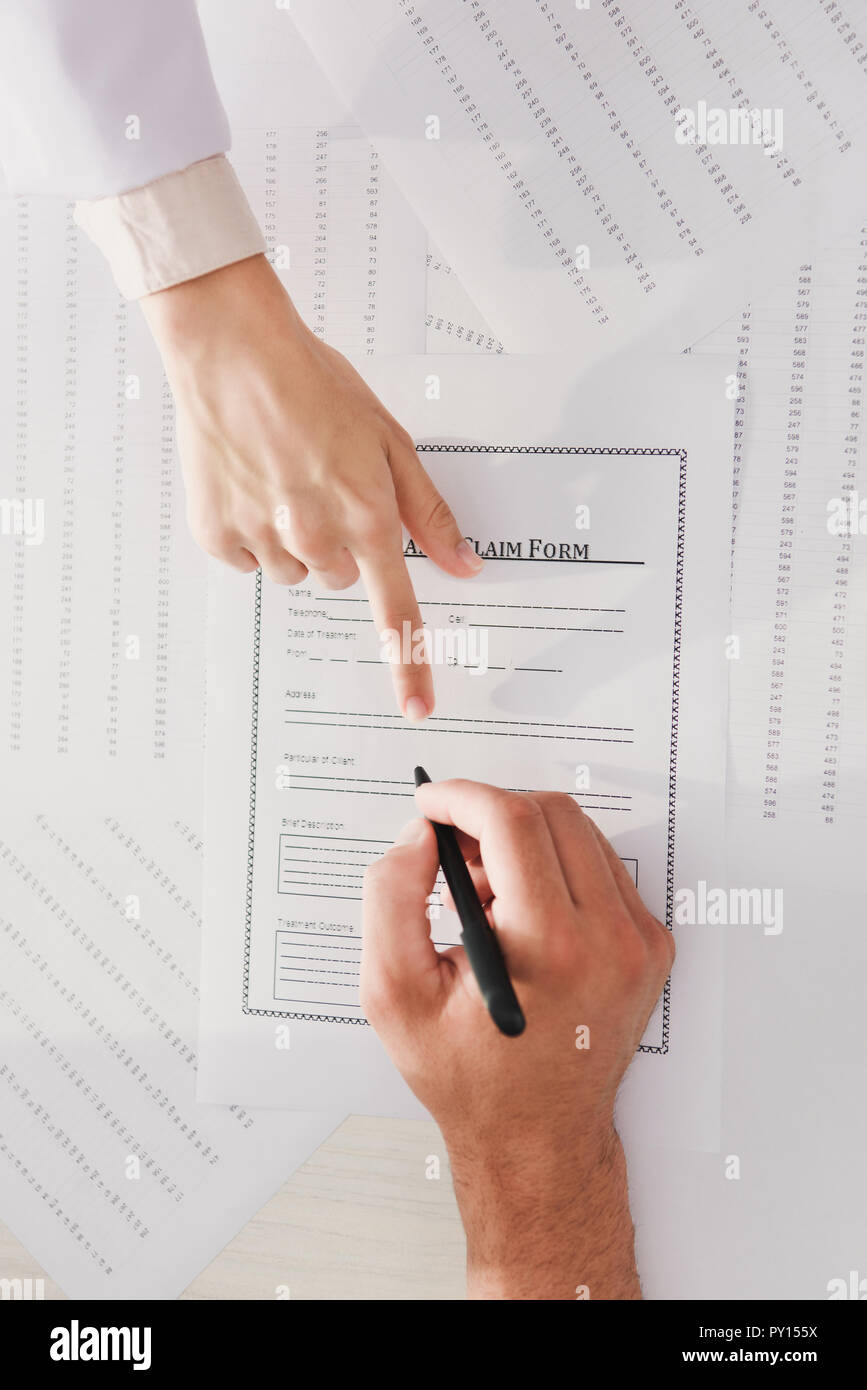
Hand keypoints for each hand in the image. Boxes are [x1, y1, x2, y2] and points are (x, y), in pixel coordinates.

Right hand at [141, 254, 481, 719]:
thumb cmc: (314, 385)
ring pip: (293, 570)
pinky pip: (245, 558)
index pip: (395, 609)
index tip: (418, 706)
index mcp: (366, 516)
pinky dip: (249, 530)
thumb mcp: (390, 442)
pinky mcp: (217, 533)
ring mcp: (262, 537)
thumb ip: (428, 511)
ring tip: (283, 476)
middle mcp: (316, 536)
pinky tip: (250, 483)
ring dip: (294, 537)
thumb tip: (466, 564)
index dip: (410, 662)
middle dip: (339, 543)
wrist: (233, 352)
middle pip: (339, 579)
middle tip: (323, 484)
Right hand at [361, 780, 674, 1298]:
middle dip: (489, 815)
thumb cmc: (469, 1078)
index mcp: (549, 948)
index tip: (430, 802)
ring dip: (524, 838)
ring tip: (485, 893)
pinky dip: (556, 866)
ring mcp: (640, 941)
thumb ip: (392, 899)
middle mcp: (609, 938)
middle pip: (551, 813)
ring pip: (581, 831)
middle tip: (451, 854)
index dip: (461, 797)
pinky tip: (522, 911)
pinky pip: (602, 866)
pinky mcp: (651, 946)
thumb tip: (420, 836)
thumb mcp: (394, 995)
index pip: (512, 821)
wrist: (538, 1139)